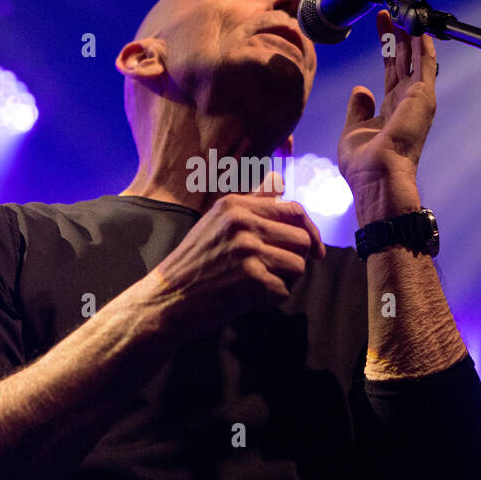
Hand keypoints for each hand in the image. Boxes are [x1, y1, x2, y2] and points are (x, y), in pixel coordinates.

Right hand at [148, 173, 325, 338]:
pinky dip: (271, 301)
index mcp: (235, 204)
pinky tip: (249, 300)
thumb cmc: (194, 264)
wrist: (165, 299)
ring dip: (285, 282)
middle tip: (275, 274)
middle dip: (295, 260)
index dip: (310, 231)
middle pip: (302, 238)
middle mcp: (241, 221)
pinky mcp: (250, 277)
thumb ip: (253, 202)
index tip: (315, 250)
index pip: (293, 209)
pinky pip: (284, 290)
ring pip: (298, 265)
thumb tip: (279, 178)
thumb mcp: (218, 222)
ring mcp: (246, 248)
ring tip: (260, 287)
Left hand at [338, 10, 437, 222]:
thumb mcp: (354, 130)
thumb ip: (358, 109)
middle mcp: (407, 102)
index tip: (382, 23)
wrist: (377, 178)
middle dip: (398, 32)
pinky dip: (424, 44)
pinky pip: (426, 64)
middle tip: (392, 8)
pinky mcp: (423, 97)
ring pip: (416, 57)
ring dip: (412, 33)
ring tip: (407, 9)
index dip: (387, 45)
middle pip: (404, 58)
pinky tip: (420, 26)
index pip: (391, 69)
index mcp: (392, 109)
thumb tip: (361, 90)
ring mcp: (417, 99)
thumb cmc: (364, 165)